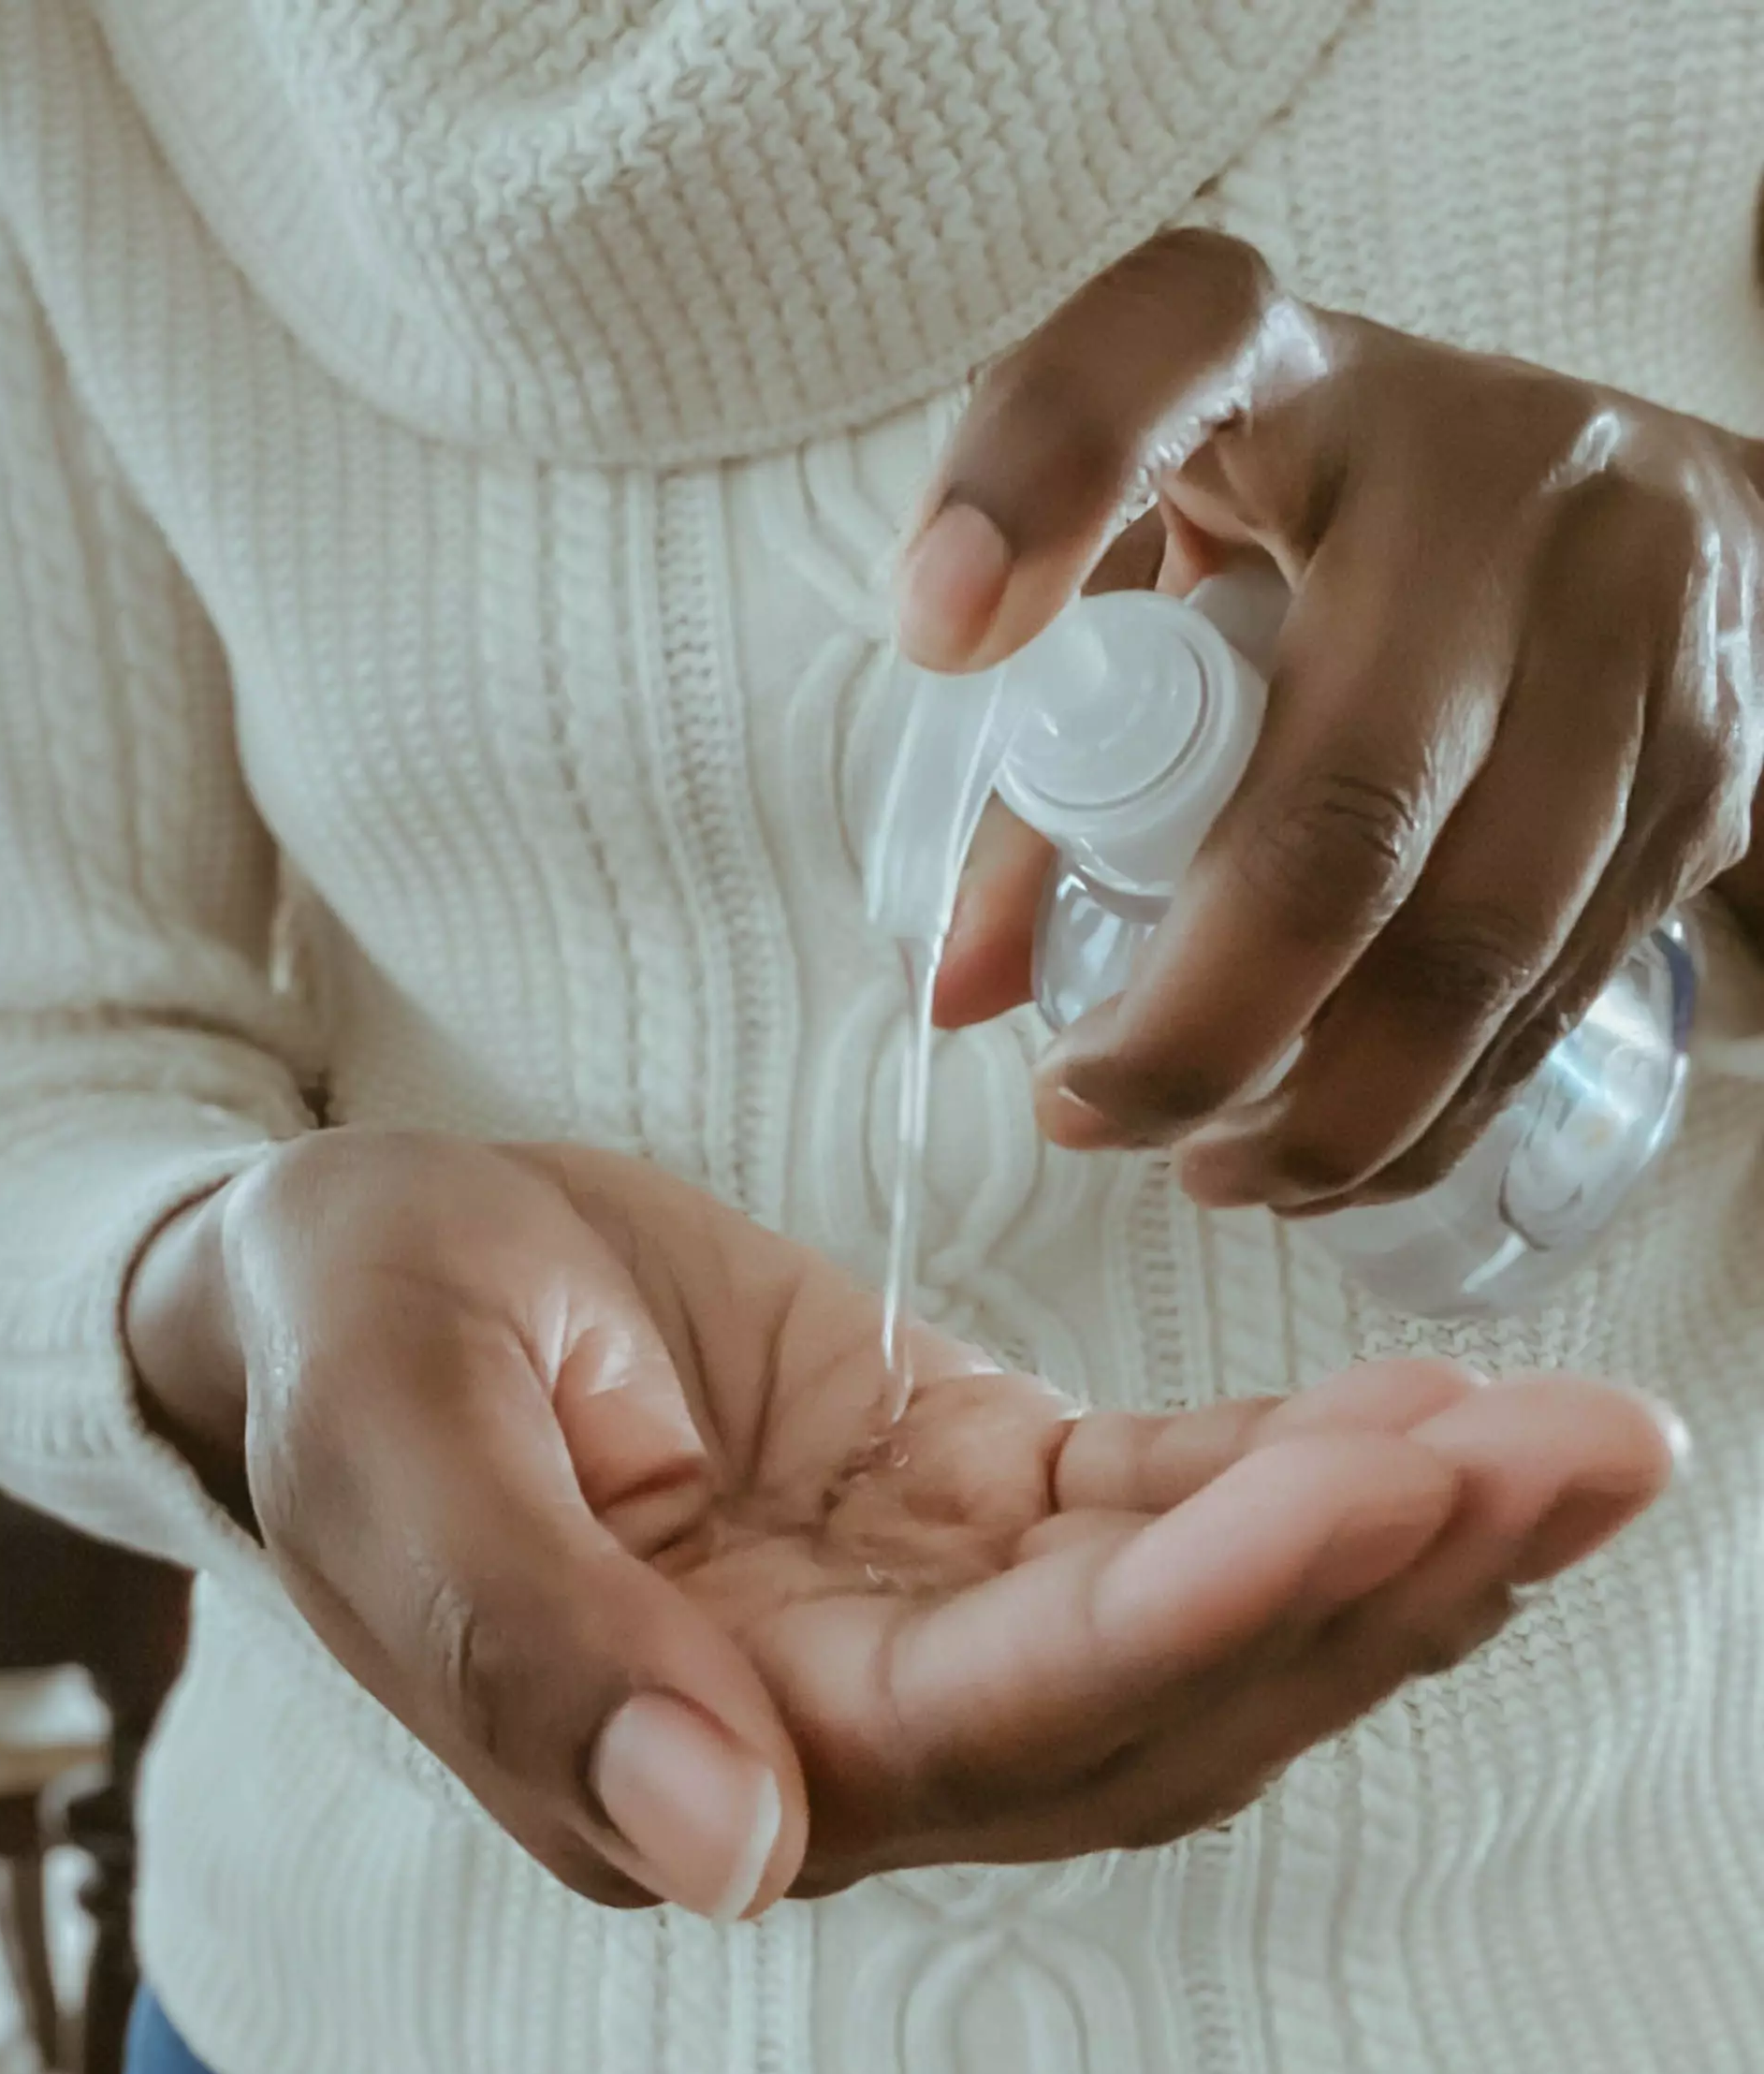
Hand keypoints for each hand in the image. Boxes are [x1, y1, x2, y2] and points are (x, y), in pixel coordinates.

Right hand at [127, 1131, 1678, 1913]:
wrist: (338, 1273)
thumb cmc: (335, 1339)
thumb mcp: (381, 1443)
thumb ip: (524, 1641)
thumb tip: (720, 1854)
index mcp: (670, 1753)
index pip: (983, 1725)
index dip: (1185, 1619)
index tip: (1364, 1489)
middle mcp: (815, 1733)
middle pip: (1140, 1710)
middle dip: (1366, 1596)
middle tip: (1575, 1458)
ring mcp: (896, 1627)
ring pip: (1185, 1638)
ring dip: (1385, 1554)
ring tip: (1578, 1446)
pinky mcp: (947, 1514)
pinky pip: (1149, 1515)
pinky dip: (1296, 1479)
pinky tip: (1435, 1425)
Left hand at [899, 229, 1763, 1213]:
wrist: (1606, 494)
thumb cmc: (1309, 527)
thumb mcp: (1158, 559)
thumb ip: (1041, 741)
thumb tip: (965, 994)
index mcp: (1287, 365)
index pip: (1160, 348)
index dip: (1035, 488)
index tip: (940, 635)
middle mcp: (1489, 467)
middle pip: (1343, 803)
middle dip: (1203, 1023)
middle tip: (1087, 1115)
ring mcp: (1638, 607)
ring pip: (1481, 931)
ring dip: (1327, 1105)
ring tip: (1206, 1171)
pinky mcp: (1723, 741)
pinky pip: (1569, 969)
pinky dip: (1441, 1099)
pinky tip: (1337, 1152)